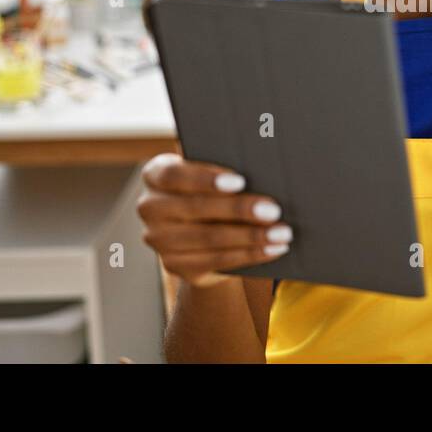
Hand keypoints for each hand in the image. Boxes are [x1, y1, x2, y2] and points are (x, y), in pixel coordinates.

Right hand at [137, 154, 290, 287]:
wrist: (204, 231)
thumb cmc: (214, 189)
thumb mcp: (213, 175)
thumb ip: (225, 167)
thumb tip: (263, 166)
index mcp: (155, 175)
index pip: (174, 175)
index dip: (206, 179)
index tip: (241, 181)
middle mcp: (150, 207)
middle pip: (196, 208)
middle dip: (239, 209)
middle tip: (273, 210)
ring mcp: (159, 240)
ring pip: (209, 238)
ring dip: (251, 236)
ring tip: (282, 232)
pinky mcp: (176, 266)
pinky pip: (216, 260)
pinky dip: (249, 255)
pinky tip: (273, 249)